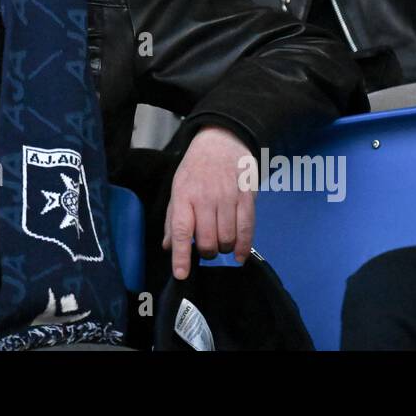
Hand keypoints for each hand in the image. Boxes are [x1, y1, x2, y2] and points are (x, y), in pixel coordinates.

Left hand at [164, 127, 256, 278]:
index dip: (180, 255)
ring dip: (224, 249)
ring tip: (221, 243)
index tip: (181, 274)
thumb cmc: (196, 168)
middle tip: (206, 248)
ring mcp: (227, 197)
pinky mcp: (246, 197)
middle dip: (206, 252)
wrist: (222, 141)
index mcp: (184, 195)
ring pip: (227, 239)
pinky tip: (239, 255)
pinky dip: (243, 247)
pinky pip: (247, 229)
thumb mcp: (178, 188)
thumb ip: (172, 219)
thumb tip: (168, 247)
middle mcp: (205, 198)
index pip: (180, 230)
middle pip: (207, 240)